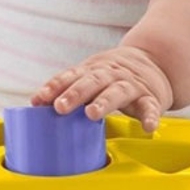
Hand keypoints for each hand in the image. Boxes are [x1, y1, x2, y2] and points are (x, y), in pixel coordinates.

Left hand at [31, 46, 173, 131]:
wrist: (154, 61)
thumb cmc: (112, 75)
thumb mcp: (88, 76)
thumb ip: (66, 88)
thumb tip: (35, 104)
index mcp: (92, 71)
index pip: (70, 76)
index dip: (54, 87)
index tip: (39, 99)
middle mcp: (110, 75)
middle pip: (91, 82)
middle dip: (74, 94)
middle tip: (60, 107)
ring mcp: (131, 86)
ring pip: (117, 92)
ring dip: (104, 102)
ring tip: (92, 113)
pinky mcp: (150, 98)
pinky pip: (150, 108)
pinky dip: (150, 117)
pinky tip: (147, 127)